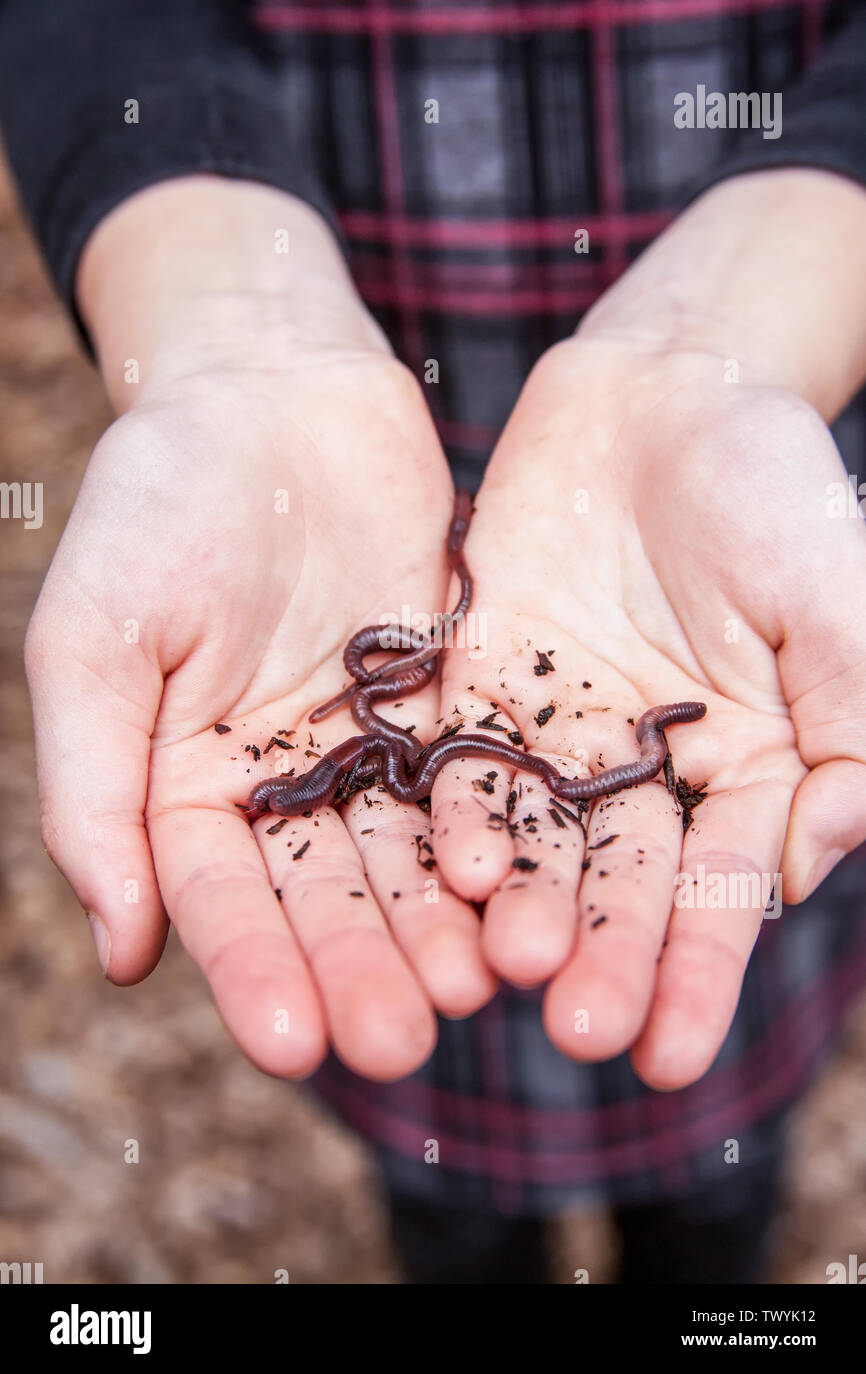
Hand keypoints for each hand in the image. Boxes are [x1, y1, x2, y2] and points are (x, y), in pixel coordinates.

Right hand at [26, 179, 494, 1083]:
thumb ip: (94, 789)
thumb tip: (122, 952)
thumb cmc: (158, 500)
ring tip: (478, 993)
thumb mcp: (96, 633)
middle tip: (406, 1045)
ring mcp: (369, 748)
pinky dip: (493, 839)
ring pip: (409, 855)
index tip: (289, 1046)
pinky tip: (523, 894)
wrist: (271, 390)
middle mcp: (282, 784)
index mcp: (185, 783)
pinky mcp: (445, 703)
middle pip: (325, 894)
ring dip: (438, 928)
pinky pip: (472, 781)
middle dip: (360, 968)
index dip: (251, 970)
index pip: (220, 897)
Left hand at [428, 335, 865, 1088]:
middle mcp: (644, 772)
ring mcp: (556, 732)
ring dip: (525, 905)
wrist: (671, 389)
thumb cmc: (777, 491)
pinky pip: (464, 759)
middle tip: (579, 1034)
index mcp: (743, 770)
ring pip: (537, 837)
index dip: (696, 974)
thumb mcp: (843, 604)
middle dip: (605, 956)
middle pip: (618, 882)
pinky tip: (450, 869)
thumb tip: (815, 858)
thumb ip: (852, 729)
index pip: (717, 892)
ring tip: (509, 969)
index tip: (668, 1059)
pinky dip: (457, 811)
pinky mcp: (480, 683)